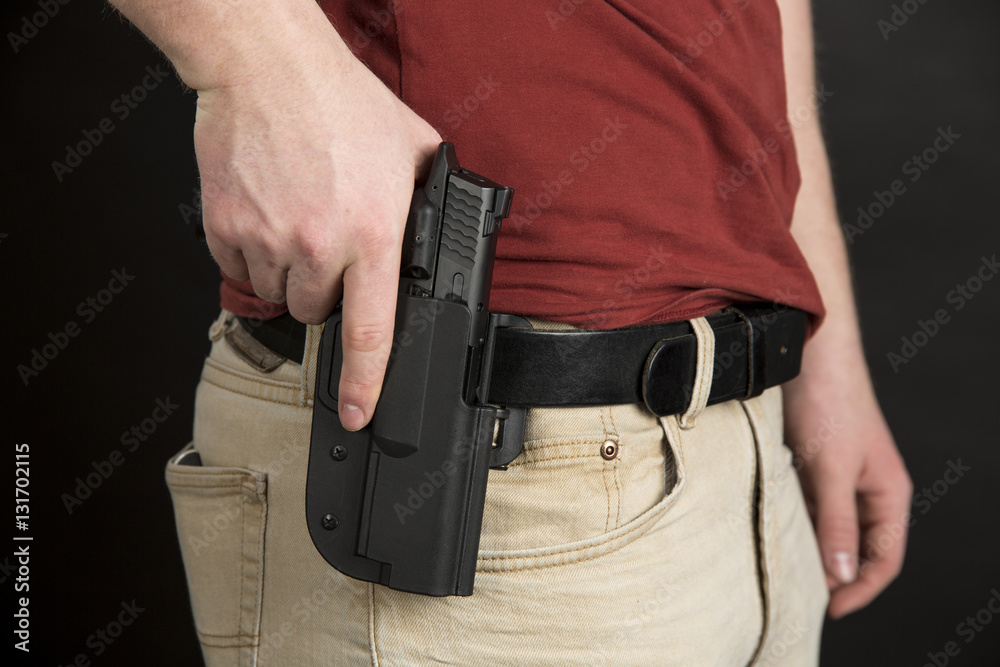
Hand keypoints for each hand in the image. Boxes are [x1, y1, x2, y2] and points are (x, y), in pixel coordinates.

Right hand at [193, 32, 439, 430]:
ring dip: (287, 272)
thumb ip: (432, 195)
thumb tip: (448, 223)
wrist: (266, 67)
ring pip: (276, 294)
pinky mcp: (226, 229)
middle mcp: (318, 245)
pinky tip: (267, 213)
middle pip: (316, 311)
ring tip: (299, 217)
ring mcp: (266, 239)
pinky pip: (237, 272)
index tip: (358, 413)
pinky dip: (250, 255)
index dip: (365, 383)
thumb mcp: (413, 148)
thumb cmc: (340, 101)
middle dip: (325, 290)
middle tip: (330, 241)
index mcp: (372, 233)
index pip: (371, 330)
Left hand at [783, 345, 912, 618]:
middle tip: (801, 595)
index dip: (861, 589)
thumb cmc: (829, 403)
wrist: (806, 352)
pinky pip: (806, 505)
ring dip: (811, 548)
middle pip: (856, 548)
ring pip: (828, 527)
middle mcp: (867, 488)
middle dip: (834, 574)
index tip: (829, 609)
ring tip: (783, 568)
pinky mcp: (811, 463)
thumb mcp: (832, 469)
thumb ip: (837, 522)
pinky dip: (794, 522)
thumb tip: (841, 574)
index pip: (884, 559)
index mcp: (888, 493)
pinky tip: (772, 531)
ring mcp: (838, 477)